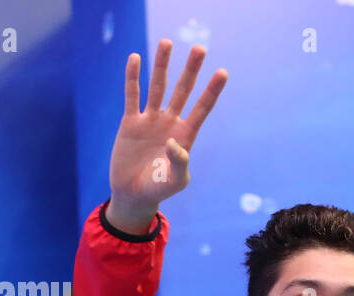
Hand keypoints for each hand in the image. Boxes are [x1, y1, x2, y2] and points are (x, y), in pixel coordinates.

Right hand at [107, 39, 226, 232]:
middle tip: (199, 48)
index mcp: (186, 136)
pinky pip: (132, 95)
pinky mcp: (130, 122)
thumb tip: (174, 142)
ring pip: (158, 86)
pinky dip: (133, 77)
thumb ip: (180, 164)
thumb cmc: (158, 190)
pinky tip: (136, 58)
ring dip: (162, 65)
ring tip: (167, 42)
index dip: (212, 90)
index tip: (223, 72)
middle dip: (191, 70)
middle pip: (183, 90)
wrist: (133, 194)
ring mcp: (150, 120)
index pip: (202, 108)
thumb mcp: (175, 181)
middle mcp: (170, 123)